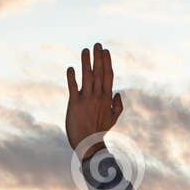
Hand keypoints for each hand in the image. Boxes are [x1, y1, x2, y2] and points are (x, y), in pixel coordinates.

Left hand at [65, 43, 123, 159]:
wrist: (88, 145)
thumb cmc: (99, 132)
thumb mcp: (113, 119)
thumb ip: (118, 106)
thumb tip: (117, 93)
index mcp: (107, 98)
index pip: (108, 76)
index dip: (107, 62)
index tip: (105, 51)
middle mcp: (98, 96)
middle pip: (99, 72)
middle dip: (98, 57)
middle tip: (96, 44)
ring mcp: (86, 99)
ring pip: (87, 77)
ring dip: (86, 62)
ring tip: (85, 50)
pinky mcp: (74, 104)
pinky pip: (73, 87)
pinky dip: (72, 77)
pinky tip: (71, 68)